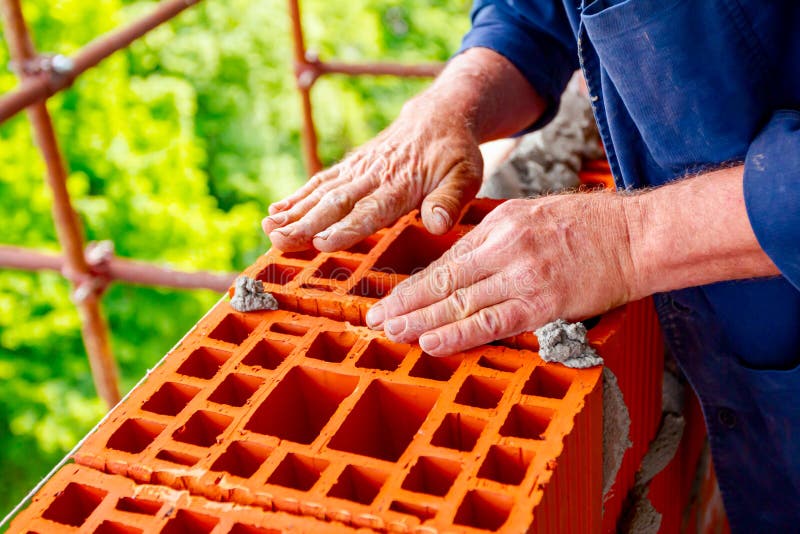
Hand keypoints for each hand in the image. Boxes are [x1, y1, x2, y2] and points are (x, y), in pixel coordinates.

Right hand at [262, 99, 482, 251]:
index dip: (346, 228)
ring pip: (322, 192)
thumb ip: (451, 200)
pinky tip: (275, 212)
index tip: (321, 243)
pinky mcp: (351, 167)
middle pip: (336, 203)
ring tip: (268, 229)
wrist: (439, 114)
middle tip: (278, 241)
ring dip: (294, 212)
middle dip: (305, 224)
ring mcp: (359, 170)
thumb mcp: (466, 175)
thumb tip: (438, 224)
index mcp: (402, 183)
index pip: (371, 210)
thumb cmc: (454, 152)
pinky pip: (320, 181)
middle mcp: (374, 175)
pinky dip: (297, 197)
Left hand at [365, 193, 639, 355]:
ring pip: (459, 301)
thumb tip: (465, 263)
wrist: (637, 235)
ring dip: (421, 321)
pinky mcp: (543, 301)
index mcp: (499, 225)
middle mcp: (504, 246)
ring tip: (392, 333)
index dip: (414, 283)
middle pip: (442, 279)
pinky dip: (458, 334)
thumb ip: (497, 240)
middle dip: (405, 302)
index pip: (445, 260)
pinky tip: (432, 343)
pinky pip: (491, 321)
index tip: (390, 299)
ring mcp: (521, 274)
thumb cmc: (591, 227)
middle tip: (375, 319)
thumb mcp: (533, 216)